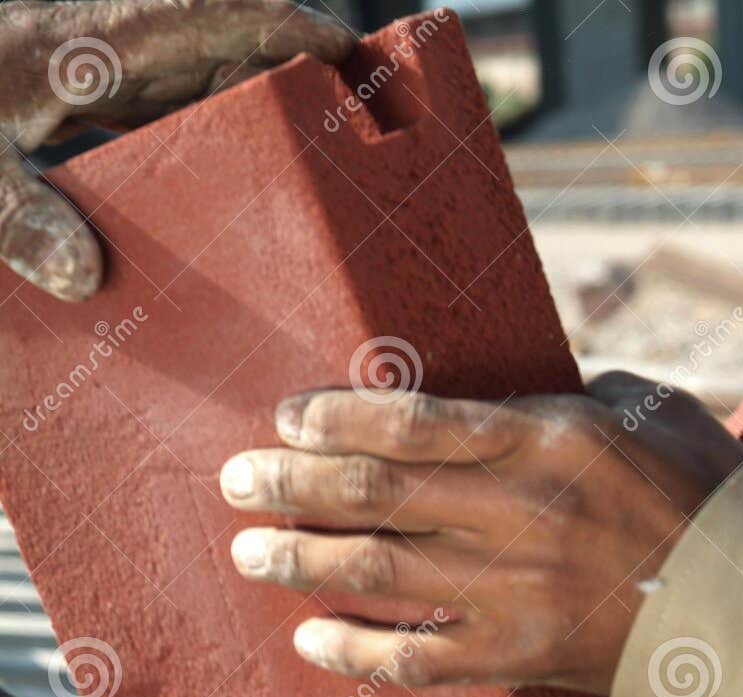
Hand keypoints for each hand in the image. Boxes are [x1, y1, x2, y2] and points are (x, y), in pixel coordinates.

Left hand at [0, 0, 350, 299]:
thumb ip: (16, 216)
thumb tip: (87, 278)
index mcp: (85, 46)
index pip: (204, 12)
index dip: (282, 24)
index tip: (347, 50)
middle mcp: (102, 48)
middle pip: (220, 44)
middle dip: (293, 71)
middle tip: (362, 124)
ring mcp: (93, 70)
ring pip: (198, 77)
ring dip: (256, 106)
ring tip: (317, 161)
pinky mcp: (81, 95)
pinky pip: (164, 107)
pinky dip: (208, 135)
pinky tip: (233, 182)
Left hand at [220, 373, 742, 696]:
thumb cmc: (711, 499)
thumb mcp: (649, 413)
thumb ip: (564, 401)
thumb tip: (494, 404)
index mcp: (549, 441)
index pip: (413, 423)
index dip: (335, 421)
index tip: (286, 419)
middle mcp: (518, 515)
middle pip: (375, 496)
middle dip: (292, 487)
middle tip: (236, 484)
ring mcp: (515, 594)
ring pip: (380, 572)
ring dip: (302, 561)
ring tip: (248, 552)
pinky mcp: (521, 659)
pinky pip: (419, 659)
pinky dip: (358, 650)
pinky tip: (312, 639)